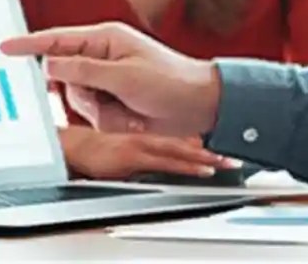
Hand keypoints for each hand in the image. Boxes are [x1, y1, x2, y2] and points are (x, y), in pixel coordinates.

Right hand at [1, 22, 221, 136]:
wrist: (202, 106)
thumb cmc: (171, 83)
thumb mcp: (125, 78)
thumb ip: (84, 71)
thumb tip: (50, 64)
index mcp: (105, 40)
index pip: (57, 40)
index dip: (29, 44)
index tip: (4, 47)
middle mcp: (103, 57)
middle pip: (66, 77)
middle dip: (85, 96)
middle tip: (109, 101)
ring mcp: (108, 80)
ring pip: (79, 99)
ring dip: (102, 112)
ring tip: (132, 113)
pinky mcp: (114, 100)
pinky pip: (95, 114)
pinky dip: (112, 120)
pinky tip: (135, 119)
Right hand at [59, 126, 236, 180]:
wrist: (74, 149)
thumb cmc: (96, 151)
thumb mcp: (125, 151)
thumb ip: (144, 155)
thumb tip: (163, 162)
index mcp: (146, 138)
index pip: (179, 141)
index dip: (201, 144)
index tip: (222, 149)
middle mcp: (147, 139)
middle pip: (185, 145)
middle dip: (210, 153)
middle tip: (233, 158)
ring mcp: (140, 147)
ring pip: (179, 151)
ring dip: (204, 158)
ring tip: (224, 163)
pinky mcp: (132, 156)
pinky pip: (165, 161)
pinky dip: (185, 164)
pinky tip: (201, 169)